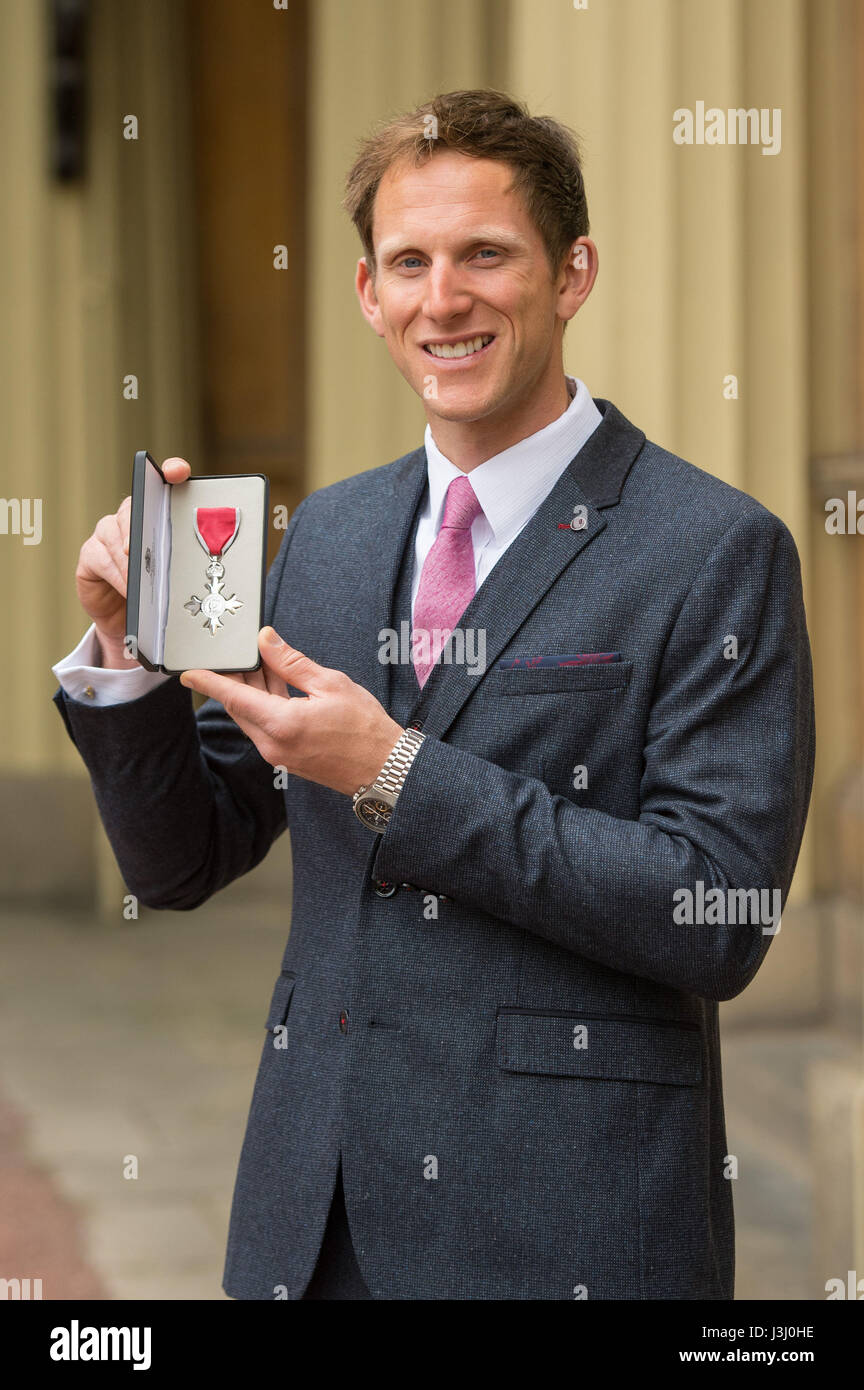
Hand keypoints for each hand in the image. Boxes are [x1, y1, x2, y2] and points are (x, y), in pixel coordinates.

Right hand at [75, 457, 190, 668]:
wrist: (131, 622)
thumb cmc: (161, 594)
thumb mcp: (182, 576)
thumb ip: (194, 562)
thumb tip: (220, 555)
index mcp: (159, 515)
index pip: (165, 481)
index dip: (171, 471)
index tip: (178, 472)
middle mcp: (131, 517)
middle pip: (133, 507)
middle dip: (140, 523)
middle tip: (146, 545)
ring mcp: (107, 534)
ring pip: (114, 533)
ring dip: (129, 559)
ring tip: (142, 581)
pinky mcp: (90, 555)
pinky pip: (100, 558)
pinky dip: (116, 574)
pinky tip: (130, 589)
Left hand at [179, 627, 405, 796]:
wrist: (385, 769)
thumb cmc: (366, 729)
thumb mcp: (330, 684)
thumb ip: (292, 663)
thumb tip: (266, 641)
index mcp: (281, 723)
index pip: (232, 697)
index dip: (208, 681)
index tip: (188, 672)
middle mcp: (273, 744)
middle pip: (239, 707)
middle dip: (234, 680)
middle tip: (238, 654)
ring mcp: (279, 755)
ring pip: (252, 717)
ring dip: (253, 692)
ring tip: (264, 664)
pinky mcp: (287, 759)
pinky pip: (266, 728)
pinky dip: (267, 706)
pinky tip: (279, 687)